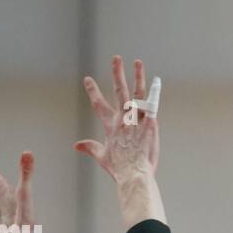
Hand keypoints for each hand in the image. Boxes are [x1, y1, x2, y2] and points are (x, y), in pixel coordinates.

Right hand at [75, 56, 159, 182]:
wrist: (134, 175)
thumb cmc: (119, 168)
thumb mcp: (102, 157)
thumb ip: (90, 147)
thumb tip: (76, 145)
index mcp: (111, 125)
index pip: (99, 104)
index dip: (93, 91)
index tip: (88, 79)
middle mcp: (123, 119)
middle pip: (119, 91)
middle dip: (116, 73)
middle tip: (116, 58)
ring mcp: (137, 119)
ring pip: (137, 93)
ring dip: (137, 76)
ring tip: (137, 62)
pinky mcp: (150, 123)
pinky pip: (152, 104)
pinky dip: (154, 92)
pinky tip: (156, 81)